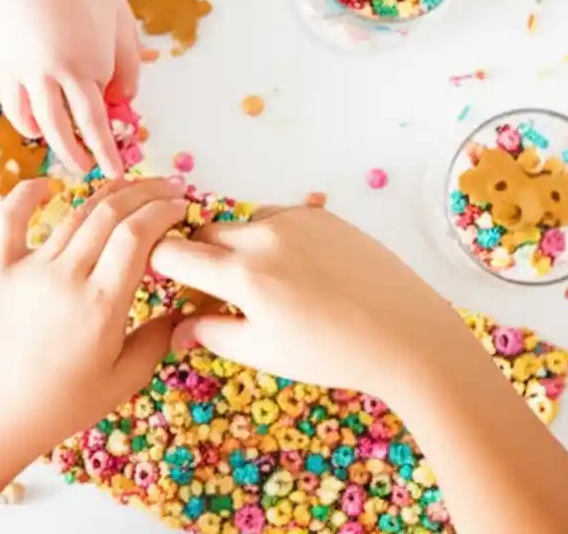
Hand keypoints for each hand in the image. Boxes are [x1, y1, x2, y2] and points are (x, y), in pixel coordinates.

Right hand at [0, 0, 139, 177]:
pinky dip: (27, 123)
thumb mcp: (120, 18)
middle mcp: (55, 76)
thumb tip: (122, 99)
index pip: (100, 121)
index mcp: (89, 65)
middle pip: (70, 132)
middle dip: (84, 157)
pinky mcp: (2, 64)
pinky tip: (37, 128)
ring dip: (56, 146)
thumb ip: (127, 63)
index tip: (117, 169)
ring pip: (39, 125)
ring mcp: (25, 72)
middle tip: (94, 171)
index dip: (108, 148)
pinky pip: (15, 107)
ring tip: (67, 157)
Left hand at [0, 177, 185, 455]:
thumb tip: (183, 308)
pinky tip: (48, 183)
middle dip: (145, 193)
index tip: (181, 205)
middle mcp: (66, 278)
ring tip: (130, 187)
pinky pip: (10, 219)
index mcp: (101, 304)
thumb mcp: (124, 379)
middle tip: (167, 189)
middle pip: (111, 214)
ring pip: (74, 214)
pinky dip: (27, 193)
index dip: (163, 210)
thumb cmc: (63, 405)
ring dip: (107, 193)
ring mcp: (29, 269)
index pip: (138, 234)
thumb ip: (158, 339)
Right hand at [150, 206, 464, 396]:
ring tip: (263, 284)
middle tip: (215, 291)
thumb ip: (210, 332)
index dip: (159, 266)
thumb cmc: (331, 353)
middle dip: (199, 259)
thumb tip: (176, 328)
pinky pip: (277, 218)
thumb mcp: (262, 352)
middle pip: (204, 234)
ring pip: (241, 223)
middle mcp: (263, 236)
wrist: (407, 335)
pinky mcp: (321, 213)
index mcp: (242, 275)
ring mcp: (295, 219)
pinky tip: (295, 271)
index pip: (171, 252)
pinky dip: (270, 238)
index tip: (167, 282)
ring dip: (235, 246)